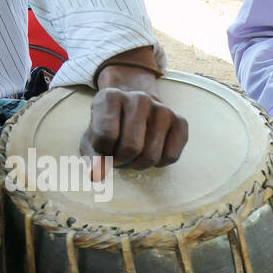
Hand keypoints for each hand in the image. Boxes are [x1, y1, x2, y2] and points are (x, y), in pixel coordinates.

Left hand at [80, 50, 187, 180]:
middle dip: (123, 160)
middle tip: (120, 155)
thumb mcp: (94, 138)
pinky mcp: (180, 121)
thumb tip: (95, 176)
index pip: (106, 135)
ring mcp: (162, 109)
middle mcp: (138, 98)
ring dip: (140, 164)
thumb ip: (93, 157)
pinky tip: (152, 153)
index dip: (103, 151)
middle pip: (131, 147)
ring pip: (151, 155)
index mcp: (111, 96)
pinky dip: (159, 163)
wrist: (133, 110)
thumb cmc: (111, 126)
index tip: (104, 147)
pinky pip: (171, 156)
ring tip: (134, 155)